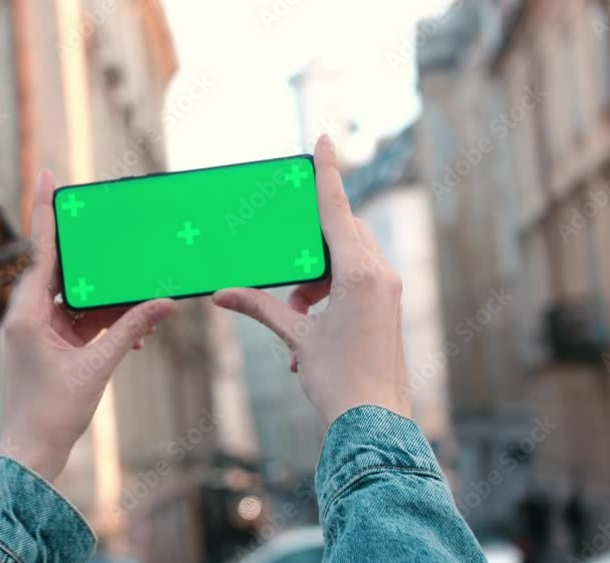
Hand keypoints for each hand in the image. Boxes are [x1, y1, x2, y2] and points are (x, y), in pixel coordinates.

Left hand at [1, 170, 176, 480]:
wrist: (33, 453)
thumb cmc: (52, 414)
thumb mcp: (97, 368)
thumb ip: (130, 331)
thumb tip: (164, 305)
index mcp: (28, 313)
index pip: (42, 250)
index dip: (46, 210)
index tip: (47, 173)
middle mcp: (29, 314)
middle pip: (64, 268)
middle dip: (92, 255)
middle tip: (112, 228)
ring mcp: (39, 329)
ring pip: (77, 296)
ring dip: (108, 300)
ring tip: (138, 299)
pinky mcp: (50, 343)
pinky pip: (81, 319)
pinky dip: (105, 322)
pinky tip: (134, 335)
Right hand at [212, 136, 408, 425]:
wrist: (373, 421)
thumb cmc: (338, 379)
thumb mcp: (296, 338)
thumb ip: (261, 307)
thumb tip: (221, 295)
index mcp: (361, 273)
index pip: (337, 210)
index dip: (327, 173)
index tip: (323, 139)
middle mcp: (380, 274)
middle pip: (342, 234)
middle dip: (308, 252)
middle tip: (289, 281)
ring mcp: (388, 290)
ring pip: (348, 259)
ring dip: (316, 280)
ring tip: (298, 316)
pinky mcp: (388, 306)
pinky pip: (357, 280)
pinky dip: (329, 295)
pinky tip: (310, 332)